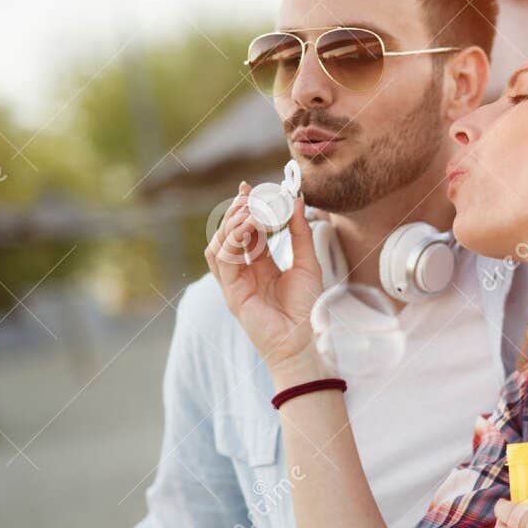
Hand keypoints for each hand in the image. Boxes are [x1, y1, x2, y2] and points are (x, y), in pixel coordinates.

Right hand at [204, 182, 323, 376]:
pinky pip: (222, 261)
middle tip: (248, 195)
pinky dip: (230, 242)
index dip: (246, 208)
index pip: (247, 230)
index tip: (250, 187)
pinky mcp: (231, 292)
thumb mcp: (308, 263)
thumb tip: (298, 201)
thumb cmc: (305, 307)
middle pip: (230, 234)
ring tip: (247, 209)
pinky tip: (244, 228)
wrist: (302, 340)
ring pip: (220, 245)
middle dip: (236, 211)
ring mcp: (234, 282)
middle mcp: (244, 271)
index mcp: (260, 264)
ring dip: (230, 224)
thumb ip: (301, 233)